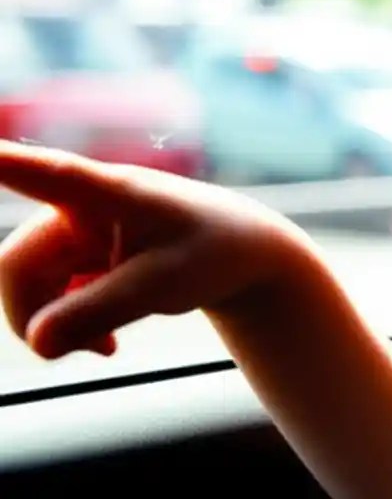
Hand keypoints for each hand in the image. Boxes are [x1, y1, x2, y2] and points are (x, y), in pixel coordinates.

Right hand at [0, 141, 320, 359]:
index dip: (4, 162)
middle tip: (75, 353)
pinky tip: (105, 340)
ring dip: (53, 322)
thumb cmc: (214, 253)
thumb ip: (96, 311)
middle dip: (35, 314)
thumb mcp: (163, 285)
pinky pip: (49, 292)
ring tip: (104, 346)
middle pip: (20, 264)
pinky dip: (67, 321)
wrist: (244, 254)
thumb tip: (36, 342)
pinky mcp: (81, 251)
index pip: (46, 172)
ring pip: (29, 283)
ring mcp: (78, 228)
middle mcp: (82, 204)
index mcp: (109, 192)